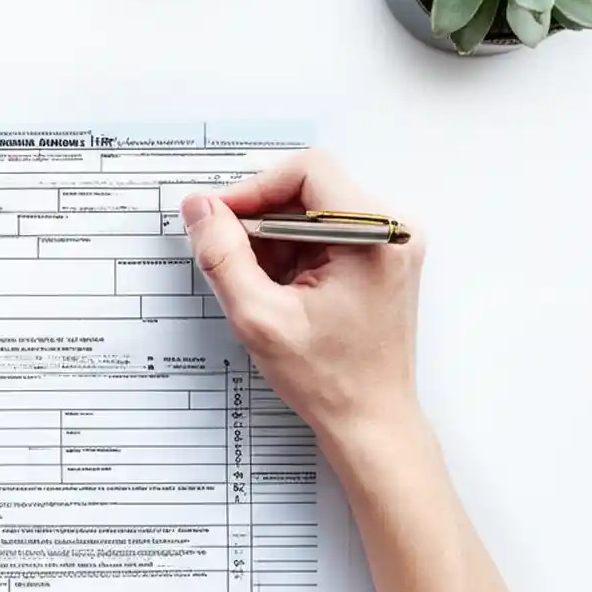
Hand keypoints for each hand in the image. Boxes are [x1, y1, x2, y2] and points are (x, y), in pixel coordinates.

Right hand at [182, 150, 425, 440]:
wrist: (370, 420)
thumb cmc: (328, 379)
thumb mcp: (259, 317)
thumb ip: (223, 256)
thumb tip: (199, 209)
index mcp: (373, 236)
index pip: (307, 170)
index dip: (254, 188)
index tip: (220, 218)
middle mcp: (391, 230)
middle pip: (309, 188)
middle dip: (260, 218)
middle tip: (231, 257)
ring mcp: (389, 243)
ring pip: (312, 210)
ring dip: (274, 239)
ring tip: (261, 286)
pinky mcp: (380, 258)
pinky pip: (325, 232)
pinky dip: (292, 252)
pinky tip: (280, 290)